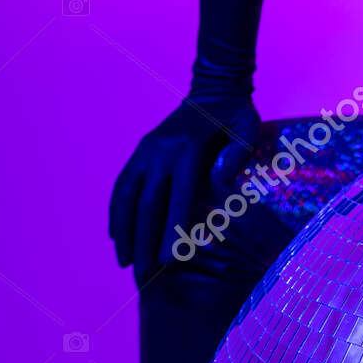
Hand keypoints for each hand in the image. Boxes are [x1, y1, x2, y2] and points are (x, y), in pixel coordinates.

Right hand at [109, 95, 259, 275]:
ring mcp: (146, 151)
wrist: (212, 89)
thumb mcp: (248, 127)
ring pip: (127, 196)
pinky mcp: (140, 151)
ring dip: (123, 230)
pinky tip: (115, 234)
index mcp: (188, 149)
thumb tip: (219, 180)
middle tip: (143, 274)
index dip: (172, 230)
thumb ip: (238, 152)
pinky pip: (122, 184)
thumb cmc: (236, 114)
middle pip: (148, 203)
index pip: (178, 198)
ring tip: (124, 261)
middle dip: (144, 241)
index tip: (168, 260)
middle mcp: (161, 152)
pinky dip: (116, 210)